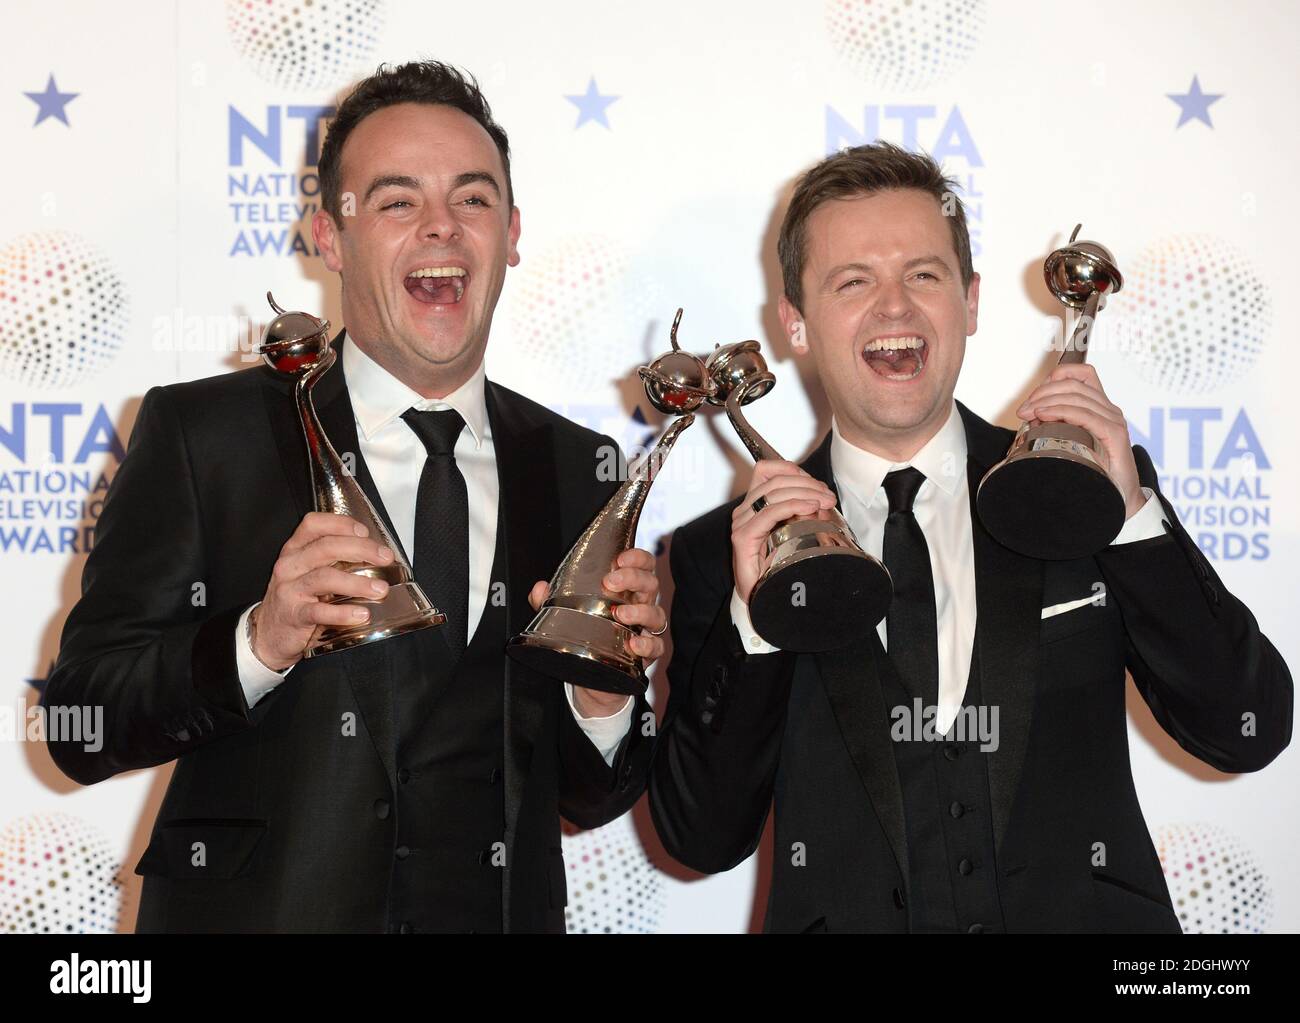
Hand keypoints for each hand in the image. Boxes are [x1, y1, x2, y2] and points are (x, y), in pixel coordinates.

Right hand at [251, 512, 396, 669]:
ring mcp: (290, 590)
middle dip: (361, 549)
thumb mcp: (309, 573)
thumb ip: (334, 561)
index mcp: (295, 550)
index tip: (364, 532)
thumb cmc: (296, 599)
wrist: (269, 634)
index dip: (340, 524)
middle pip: (326, 547)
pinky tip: (361, 614)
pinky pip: (319, 611)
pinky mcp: (294, 615)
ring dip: (358, 582)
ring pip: (325, 578)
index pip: (314, 525)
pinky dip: (343, 613)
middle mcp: (290, 565)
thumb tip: (376, 555)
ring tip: (380, 589)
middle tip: (385, 558)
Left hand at [527, 547, 665, 715]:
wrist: (589, 677)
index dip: (637, 558)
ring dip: (640, 611)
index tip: (620, 559)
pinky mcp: (646, 655)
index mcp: (626, 591)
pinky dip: (648, 643)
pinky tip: (634, 643)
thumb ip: (552, 601)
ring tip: (619, 614)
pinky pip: (656, 646)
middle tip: (610, 582)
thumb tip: (540, 588)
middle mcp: (640, 606)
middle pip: (650, 584)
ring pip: (655, 614)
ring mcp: (645, 630)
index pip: (642, 565)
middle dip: (633, 578)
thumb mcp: (567, 615)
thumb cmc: (586, 636)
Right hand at [731, 460, 836, 602]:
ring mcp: (742, 523)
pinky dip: (793, 506)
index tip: (817, 484)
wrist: (760, 598)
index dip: (793, 469)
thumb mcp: (790, 533)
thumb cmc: (774, 568)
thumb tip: (823, 498)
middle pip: (775, 479)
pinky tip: (810, 508)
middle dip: (807, 483)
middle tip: (828, 496)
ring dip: (805, 492)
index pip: (768, 470)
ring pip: (774, 492)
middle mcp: (744, 510)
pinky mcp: (743, 537)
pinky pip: (769, 512)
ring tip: (825, 502)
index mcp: (753, 505)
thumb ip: (800, 513)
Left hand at [1016, 363, 1144, 518]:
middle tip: (1023, 411)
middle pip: (1072, 383)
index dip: (1054, 377)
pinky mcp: (1114, 433)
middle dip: (1041, 392)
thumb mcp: (1071, 442)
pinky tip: (1044, 417)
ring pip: (1076, 395)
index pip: (1080, 374)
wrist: (1119, 499)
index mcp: (1098, 407)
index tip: (1033, 398)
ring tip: (1029, 414)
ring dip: (1046, 401)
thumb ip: (1056, 425)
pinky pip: (1085, 414)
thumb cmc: (1095, 473)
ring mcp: (1113, 420)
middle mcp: (1108, 409)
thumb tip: (1029, 414)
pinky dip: (1061, 411)